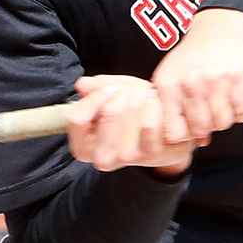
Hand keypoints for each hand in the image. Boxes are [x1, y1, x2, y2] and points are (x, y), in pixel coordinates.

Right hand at [67, 74, 193, 175]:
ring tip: (146, 92)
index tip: (111, 88)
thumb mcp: (111, 97)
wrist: (165, 137)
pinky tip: (156, 102)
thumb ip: (96, 88)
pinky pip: (149, 122)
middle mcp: (101, 157)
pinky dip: (154, 104)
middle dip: (123, 90)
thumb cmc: (133, 115)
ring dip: (140, 94)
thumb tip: (82, 84)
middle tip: (133, 87)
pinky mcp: (150, 155)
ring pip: (130, 113)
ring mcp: (126, 158)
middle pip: (108, 111)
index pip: (77, 117)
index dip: (95, 96)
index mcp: (83, 146)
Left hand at [150, 8, 242, 145]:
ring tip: (226, 106)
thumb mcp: (171, 73)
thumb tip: (186, 140)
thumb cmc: (196, 51)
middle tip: (212, 117)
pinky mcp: (239, 78)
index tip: (193, 130)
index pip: (173, 131)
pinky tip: (240, 100)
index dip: (185, 135)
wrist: (222, 22)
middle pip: (201, 128)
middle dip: (209, 128)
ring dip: (227, 119)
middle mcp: (190, 83)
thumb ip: (170, 105)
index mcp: (168, 84)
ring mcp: (215, 80)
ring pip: (223, 122)